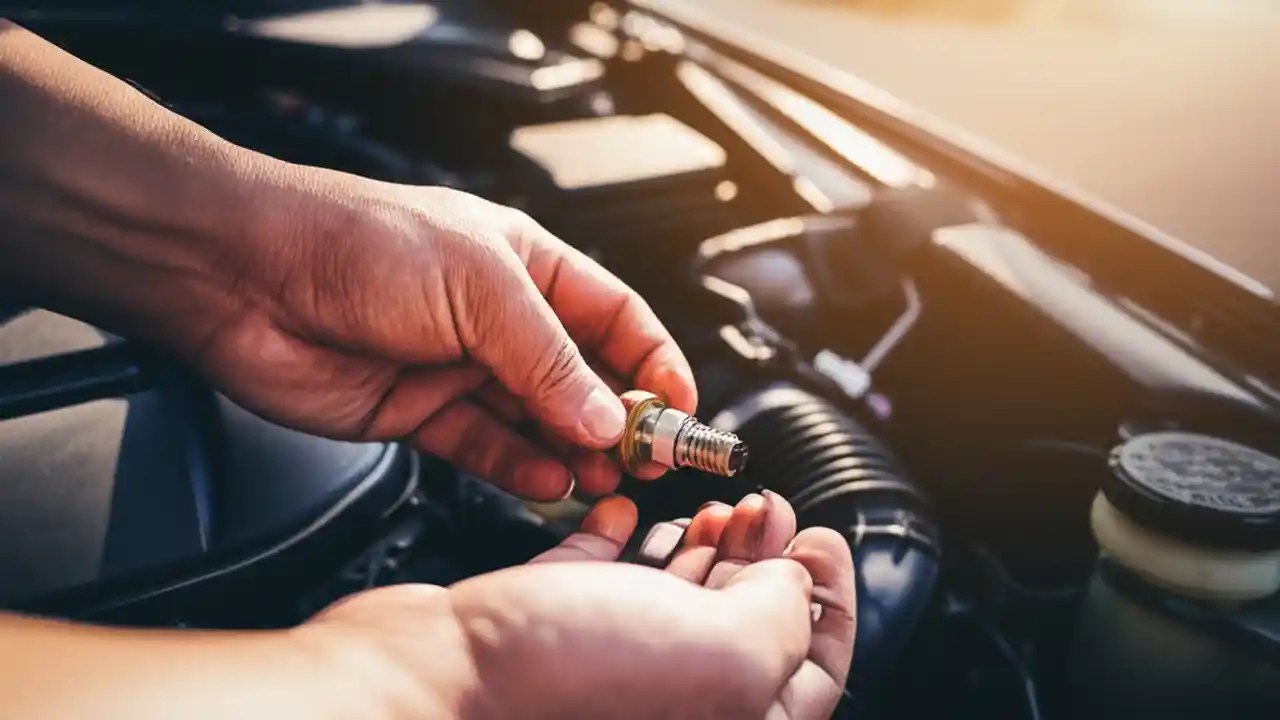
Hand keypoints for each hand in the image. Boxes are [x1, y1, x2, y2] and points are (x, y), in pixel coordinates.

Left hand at [192, 177, 694, 501]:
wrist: (242, 275)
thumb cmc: (354, 240)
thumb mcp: (479, 288)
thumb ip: (549, 361)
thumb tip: (609, 416)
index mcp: (524, 265)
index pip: (614, 317)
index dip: (654, 360)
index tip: (681, 407)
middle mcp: (496, 318)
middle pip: (582, 376)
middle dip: (620, 418)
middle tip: (647, 458)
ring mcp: (457, 367)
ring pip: (537, 420)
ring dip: (573, 450)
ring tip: (603, 477)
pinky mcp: (417, 412)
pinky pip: (485, 448)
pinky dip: (518, 469)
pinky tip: (546, 480)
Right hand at [302, 493, 855, 719]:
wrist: (435, 680)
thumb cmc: (565, 687)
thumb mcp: (722, 654)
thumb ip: (781, 614)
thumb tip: (791, 581)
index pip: (811, 670)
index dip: (829, 600)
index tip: (822, 539)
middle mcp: (664, 703)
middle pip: (742, 627)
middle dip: (765, 558)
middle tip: (769, 507)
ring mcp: (602, 667)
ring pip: (672, 602)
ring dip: (705, 547)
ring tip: (718, 506)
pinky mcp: (543, 631)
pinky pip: (596, 581)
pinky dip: (620, 540)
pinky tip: (628, 512)